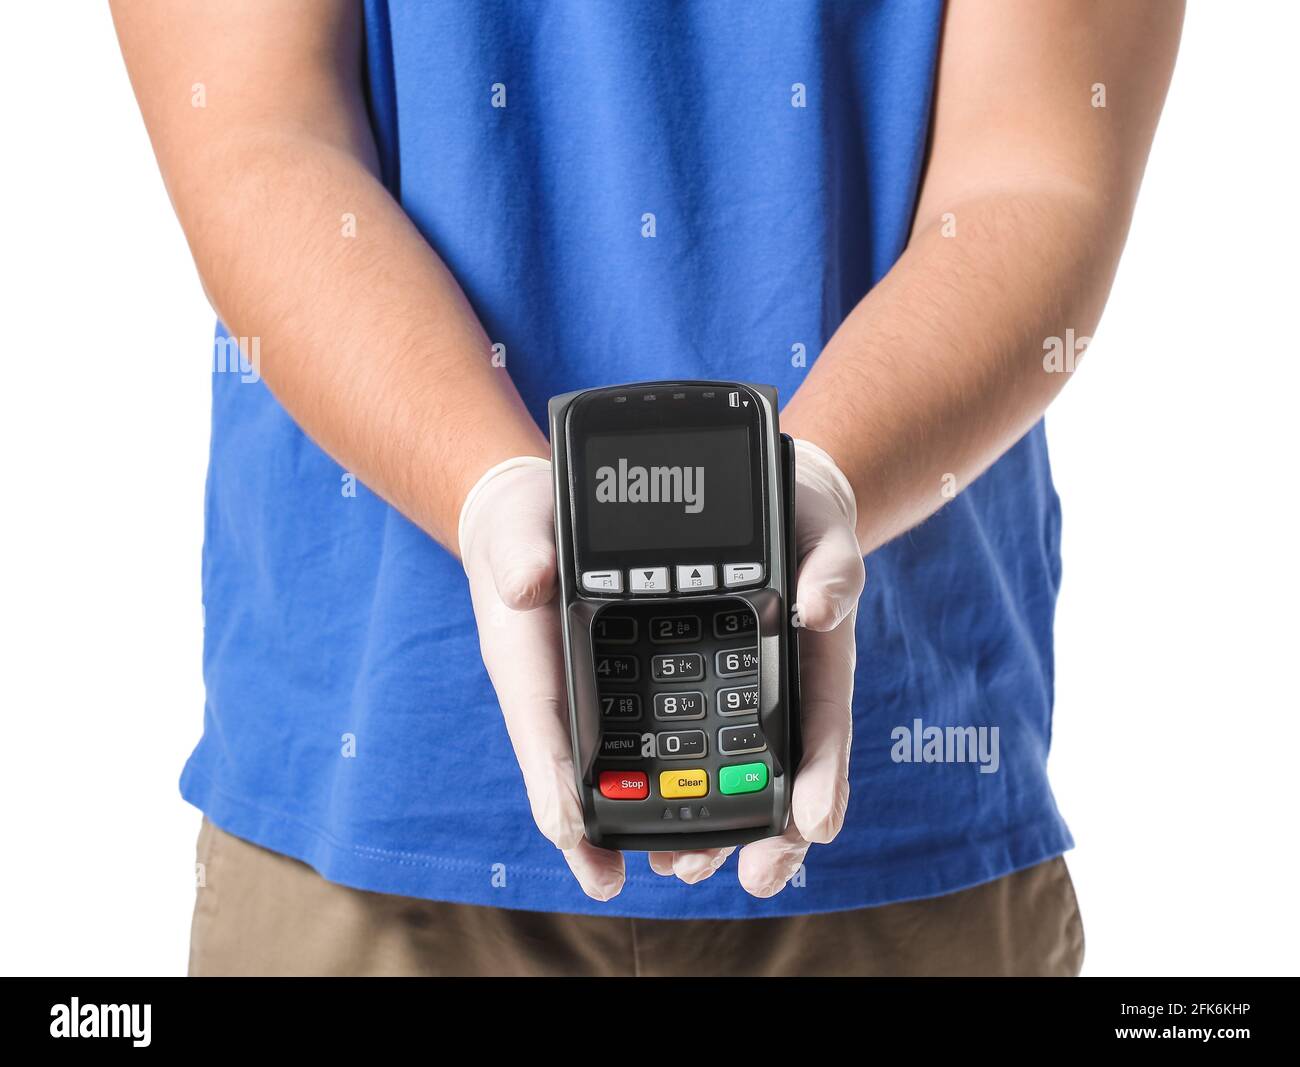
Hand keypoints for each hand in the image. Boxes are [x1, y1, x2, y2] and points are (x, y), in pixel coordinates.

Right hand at [458, 457, 626, 900]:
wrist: (530, 517)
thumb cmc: (520, 527)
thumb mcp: (519, 528)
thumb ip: (521, 554)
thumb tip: (525, 583)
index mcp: (524, 657)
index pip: (536, 724)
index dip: (550, 778)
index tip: (569, 828)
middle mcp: (551, 687)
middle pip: (564, 767)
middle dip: (585, 825)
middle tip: (607, 880)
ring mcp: (580, 690)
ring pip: (599, 762)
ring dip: (622, 812)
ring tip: (659, 863)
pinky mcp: (609, 681)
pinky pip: (630, 734)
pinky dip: (648, 773)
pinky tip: (689, 798)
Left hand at [648, 439, 863, 894]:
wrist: (740, 483)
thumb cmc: (796, 507)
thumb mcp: (821, 526)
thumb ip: (831, 562)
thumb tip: (822, 607)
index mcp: (815, 652)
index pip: (826, 722)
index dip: (824, 775)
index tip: (816, 824)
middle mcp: (778, 678)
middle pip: (783, 767)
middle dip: (775, 830)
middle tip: (758, 878)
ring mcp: (736, 683)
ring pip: (732, 766)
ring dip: (720, 824)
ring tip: (690, 872)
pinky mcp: (692, 679)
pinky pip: (686, 738)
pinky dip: (680, 784)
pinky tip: (656, 826)